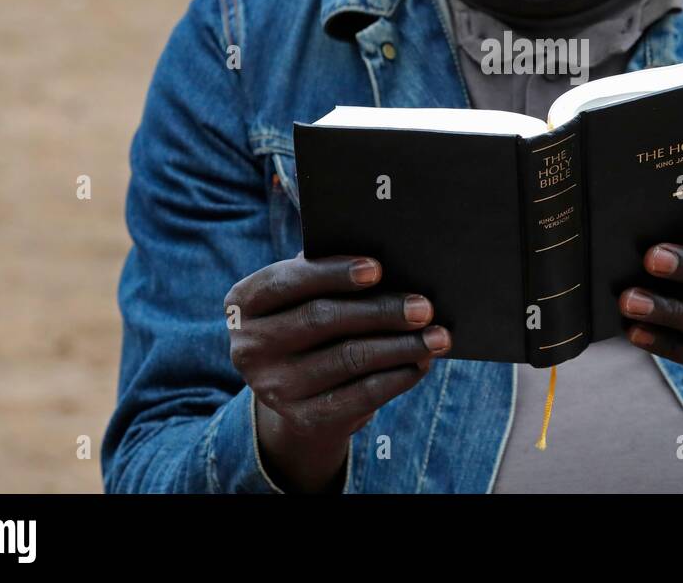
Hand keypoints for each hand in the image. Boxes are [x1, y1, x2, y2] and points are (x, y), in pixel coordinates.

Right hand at [224, 253, 450, 492]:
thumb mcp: (306, 293)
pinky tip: (422, 362)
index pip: (287, 281)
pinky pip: (361, 395)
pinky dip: (398, 376)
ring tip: (438, 336)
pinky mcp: (304, 418)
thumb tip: (388, 265)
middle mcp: (250, 346)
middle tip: (424, 306)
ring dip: (401, 346)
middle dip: (380, 311)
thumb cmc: (313, 318)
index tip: (377, 268)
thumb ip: (328, 271)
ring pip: (348, 359)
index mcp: (244, 303)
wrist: (299, 389)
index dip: (332, 273)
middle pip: (322, 320)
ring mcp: (274, 387)